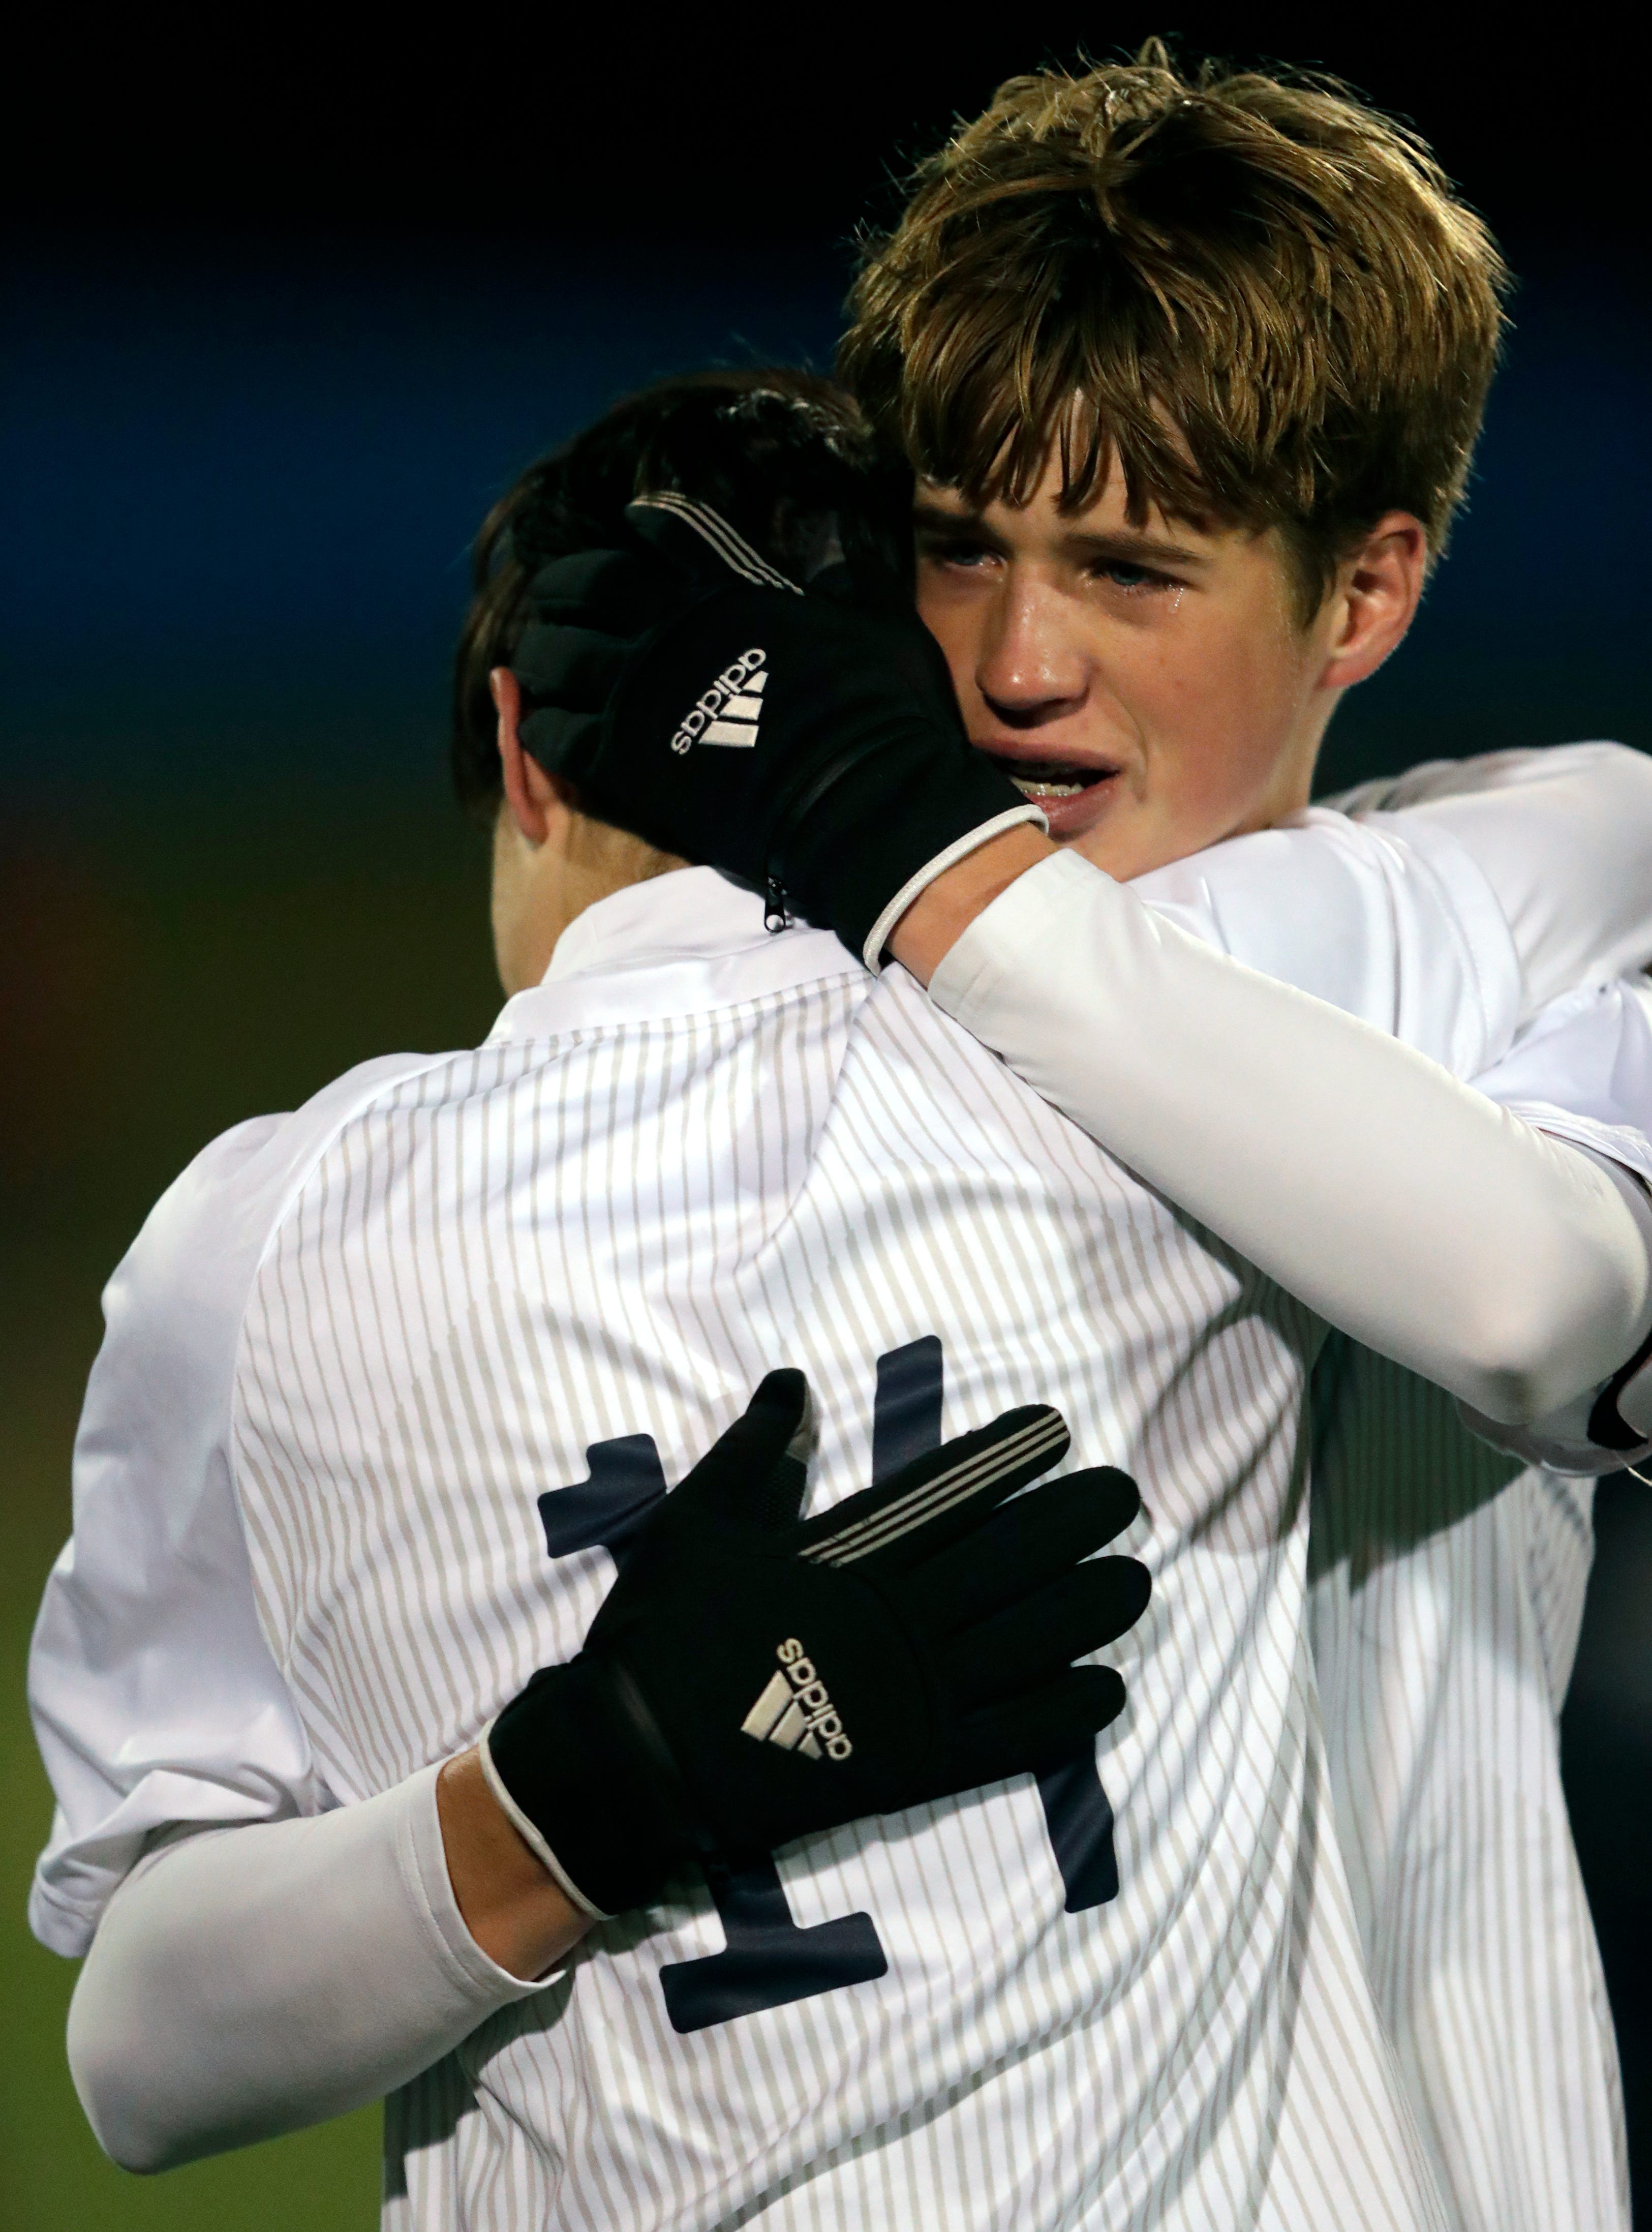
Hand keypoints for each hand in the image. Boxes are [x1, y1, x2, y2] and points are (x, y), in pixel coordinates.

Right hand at [481, 1370, 1146, 1916]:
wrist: (638, 1758)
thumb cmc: (665, 1630)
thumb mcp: (694, 1518)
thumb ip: (754, 1450)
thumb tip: (794, 1381)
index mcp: (846, 1553)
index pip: (948, 1490)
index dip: (1008, 1458)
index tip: (1055, 1430)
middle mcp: (894, 1616)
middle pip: (1008, 1558)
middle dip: (1073, 1520)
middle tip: (1125, 1494)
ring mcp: (910, 1693)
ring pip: (1026, 1641)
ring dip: (1088, 1609)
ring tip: (1137, 1579)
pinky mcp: (913, 1764)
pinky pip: (1009, 1737)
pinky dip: (1063, 1714)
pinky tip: (1109, 1691)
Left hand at [508, 497, 1040, 967]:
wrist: (854, 796)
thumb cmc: (878, 715)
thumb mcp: (865, 628)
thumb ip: (827, 601)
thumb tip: (833, 586)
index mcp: (729, 587)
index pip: (664, 533)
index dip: (637, 530)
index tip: (624, 531)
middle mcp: (671, 625)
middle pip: (583, 586)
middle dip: (562, 591)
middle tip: (554, 605)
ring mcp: (639, 688)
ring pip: (554, 656)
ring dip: (538, 657)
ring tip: (533, 667)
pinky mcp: (622, 755)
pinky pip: (554, 731)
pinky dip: (540, 724)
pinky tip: (540, 726)